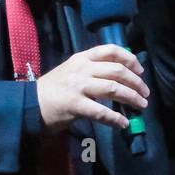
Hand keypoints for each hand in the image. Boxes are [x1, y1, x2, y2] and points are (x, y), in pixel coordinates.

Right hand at [35, 45, 149, 132]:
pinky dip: (116, 119)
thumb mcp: (72, 70)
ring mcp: (78, 86)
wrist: (29, 103)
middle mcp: (81, 69)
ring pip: (114, 89)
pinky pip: (101, 112)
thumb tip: (122, 77)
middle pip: (117, 71)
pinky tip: (123, 123)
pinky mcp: (75, 104)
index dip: (130, 59)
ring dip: (132, 98)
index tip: (140, 70)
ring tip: (140, 106)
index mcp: (82, 58)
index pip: (110, 50)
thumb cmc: (54, 88)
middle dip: (136, 82)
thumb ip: (93, 70)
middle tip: (145, 93)